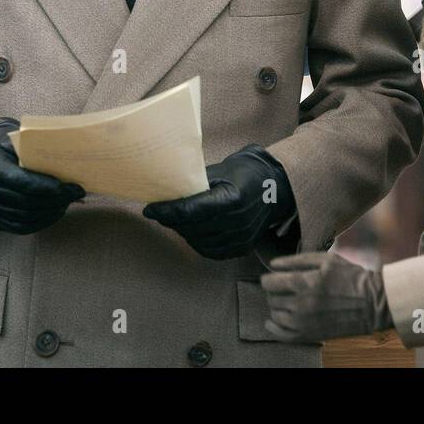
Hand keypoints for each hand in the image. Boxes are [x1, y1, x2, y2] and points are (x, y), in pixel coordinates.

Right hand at [0, 118, 84, 234]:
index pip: (20, 180)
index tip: (67, 187)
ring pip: (24, 217)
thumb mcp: (16, 140)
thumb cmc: (6, 148)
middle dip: (54, 200)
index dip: (45, 186)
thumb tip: (65, 156)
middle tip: (75, 194)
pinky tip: (54, 212)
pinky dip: (40, 222)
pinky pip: (19, 227)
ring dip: (50, 212)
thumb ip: (34, 148)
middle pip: (24, 201)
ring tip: (67, 202)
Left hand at [143, 145, 294, 259]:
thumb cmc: (242, 174)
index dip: (167, 211)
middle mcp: (238, 220)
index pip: (191, 210)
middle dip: (171, 221)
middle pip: (192, 227)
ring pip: (200, 241)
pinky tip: (191, 232)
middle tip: (159, 212)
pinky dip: (198, 243)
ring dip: (183, 232)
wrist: (273, 187)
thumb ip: (195, 184)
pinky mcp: (243, 247)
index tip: (149, 209)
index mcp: (232, 197)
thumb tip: (165, 191)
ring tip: (175, 221)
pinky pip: (213, 252)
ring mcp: (242, 236)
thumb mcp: (219, 171)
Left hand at [260, 251, 392, 342]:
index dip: (268, 279)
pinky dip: (274, 328)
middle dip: (273, 292)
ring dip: (276, 307)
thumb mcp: (325, 259)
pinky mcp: (310, 335)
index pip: (270, 283)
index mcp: (304, 283)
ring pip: (275, 316)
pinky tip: (272, 322)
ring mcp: (305, 323)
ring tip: (285, 301)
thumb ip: (297, 260)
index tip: (272, 278)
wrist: (372, 303)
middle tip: (281, 288)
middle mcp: (301, 304)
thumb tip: (273, 264)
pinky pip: (282, 336)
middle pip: (271, 299)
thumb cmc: (350, 277)